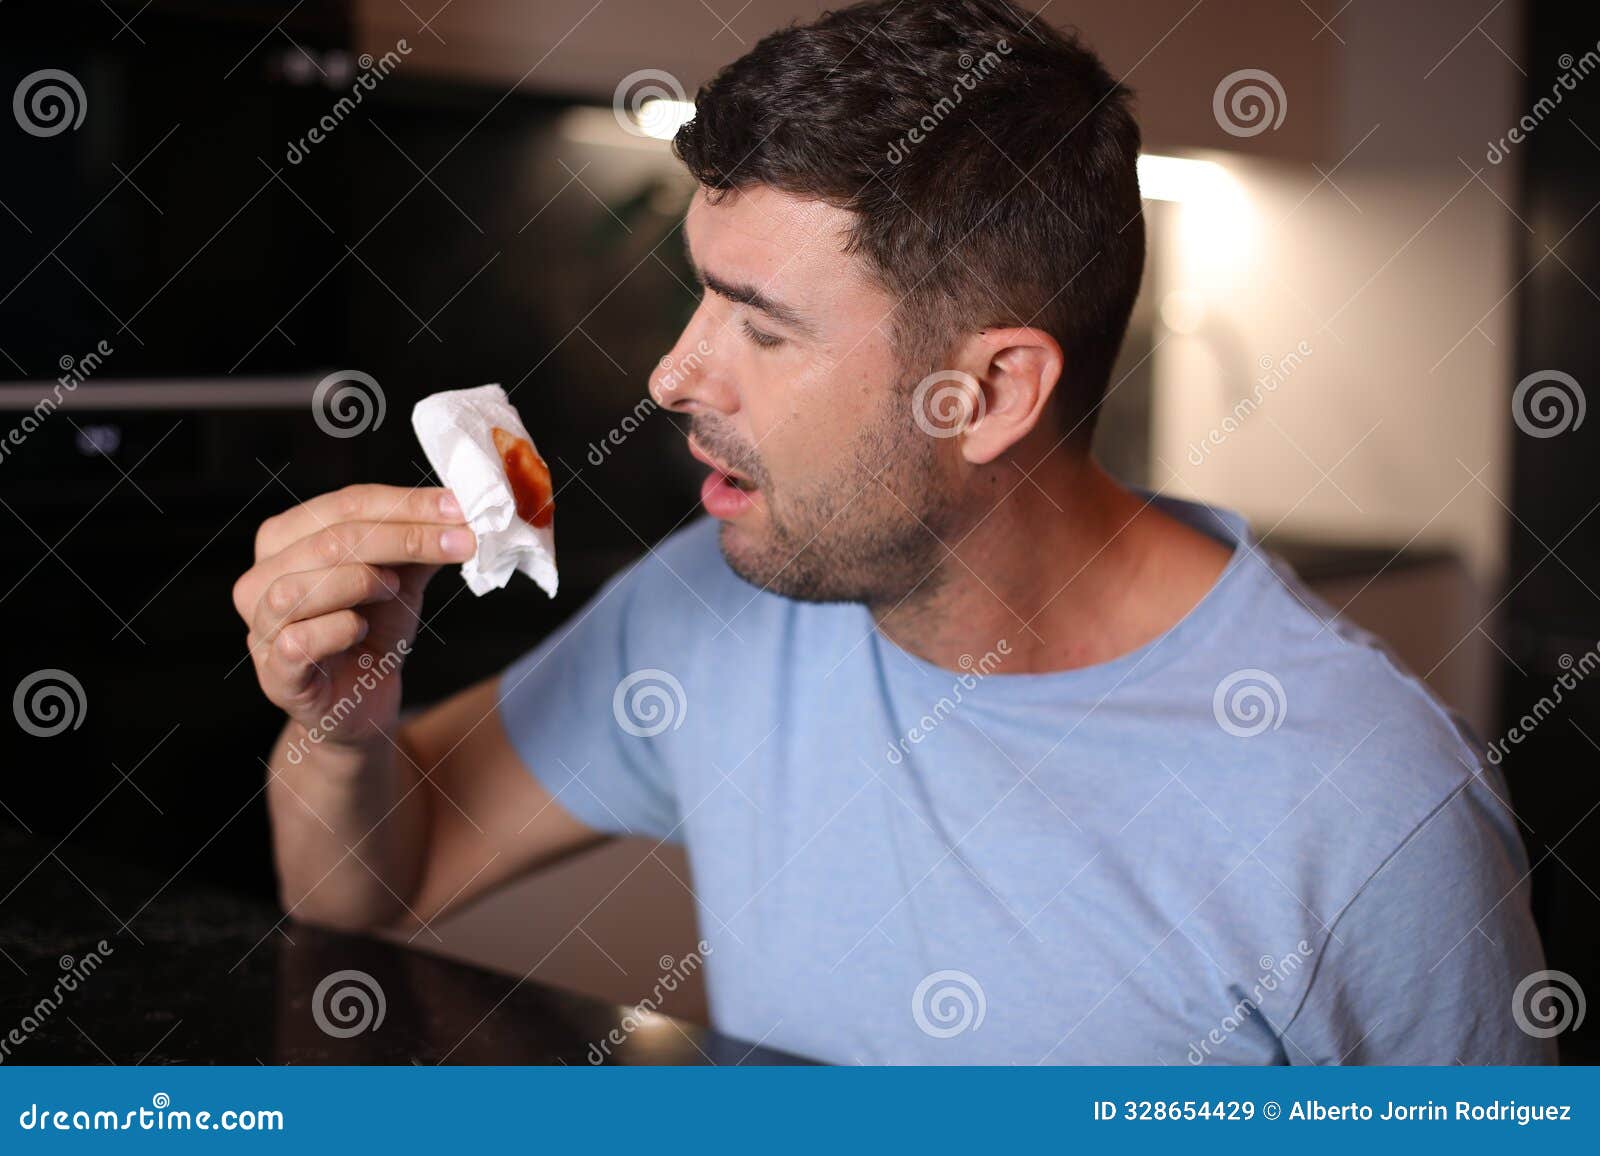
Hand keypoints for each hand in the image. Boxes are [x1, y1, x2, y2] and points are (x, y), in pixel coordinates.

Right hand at [232, 484, 474, 748]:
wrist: (362, 702)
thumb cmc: (371, 632)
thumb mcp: (399, 578)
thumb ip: (417, 543)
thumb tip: (456, 510)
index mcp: (285, 540)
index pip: (345, 504)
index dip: (405, 504)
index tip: (458, 508)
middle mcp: (262, 578)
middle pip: (328, 541)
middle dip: (403, 537)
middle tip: (458, 542)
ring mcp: (262, 629)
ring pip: (297, 588)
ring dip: (359, 581)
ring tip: (395, 588)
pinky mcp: (276, 676)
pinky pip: (297, 642)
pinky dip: (335, 629)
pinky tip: (362, 629)